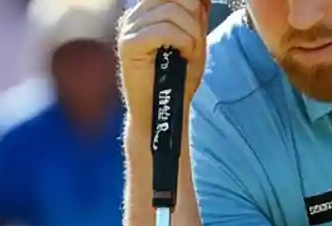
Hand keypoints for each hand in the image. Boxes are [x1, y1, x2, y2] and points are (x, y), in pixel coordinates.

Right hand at [118, 0, 210, 131]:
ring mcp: (129, 28)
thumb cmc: (179, 77)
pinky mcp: (129, 44)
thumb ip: (197, 15)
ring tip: (188, 53)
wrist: (165, 109)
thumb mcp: (194, 40)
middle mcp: (135, 15)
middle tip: (194, 44)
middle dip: (194, 19)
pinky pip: (164, 30)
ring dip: (191, 35)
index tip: (202, 18)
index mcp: (148, 11)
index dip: (193, 4)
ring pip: (172, 12)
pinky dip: (183, 43)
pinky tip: (182, 56)